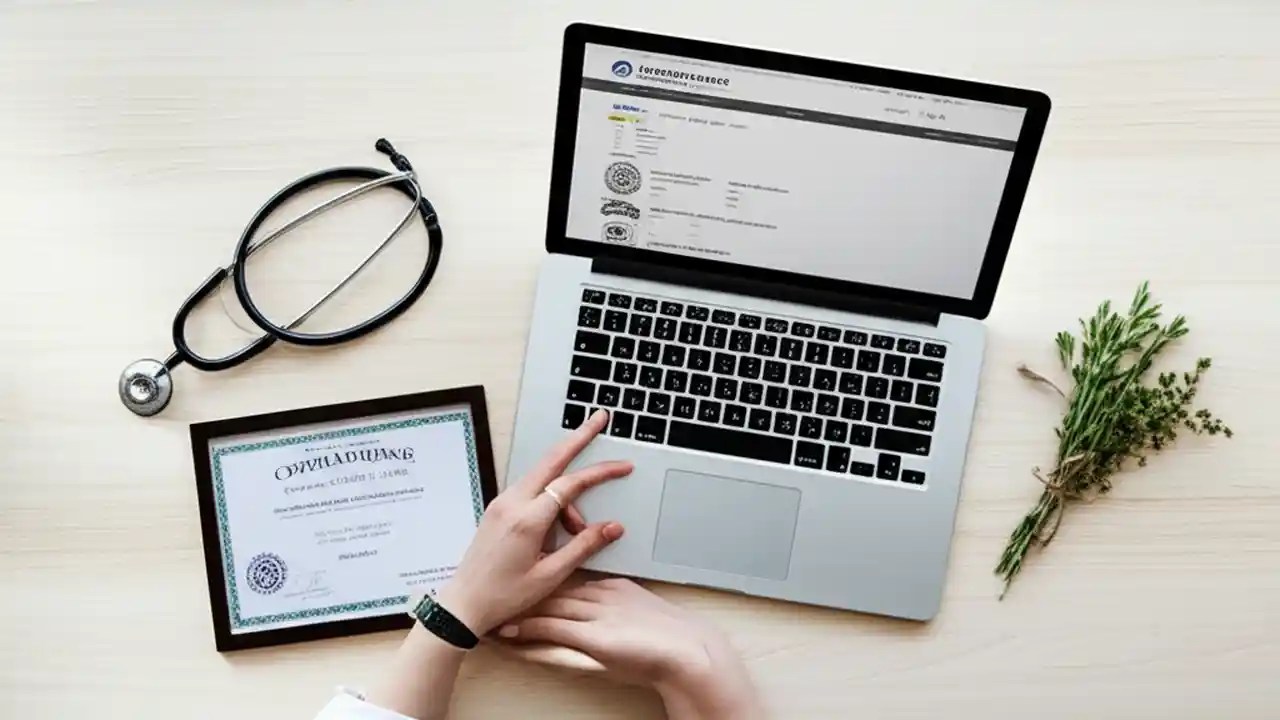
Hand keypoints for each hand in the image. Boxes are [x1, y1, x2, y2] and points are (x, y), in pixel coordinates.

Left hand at [436, 410, 629, 634]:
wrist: (463, 604)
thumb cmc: (505, 595)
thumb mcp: (551, 575)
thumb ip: (584, 546)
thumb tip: (613, 526)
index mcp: (527, 520)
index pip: (570, 485)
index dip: (600, 472)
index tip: (623, 467)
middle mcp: (511, 503)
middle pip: (552, 459)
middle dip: (578, 437)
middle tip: (599, 418)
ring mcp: (502, 502)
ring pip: (543, 478)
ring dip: (566, 490)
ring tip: (576, 529)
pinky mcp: (498, 508)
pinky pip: (531, 491)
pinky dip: (550, 498)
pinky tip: (557, 525)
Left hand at [496, 577, 764, 718]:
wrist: (687, 652)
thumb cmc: (665, 637)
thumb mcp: (635, 609)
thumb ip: (613, 596)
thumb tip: (594, 593)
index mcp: (609, 587)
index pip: (568, 568)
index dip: (541, 568)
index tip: (518, 571)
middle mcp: (598, 598)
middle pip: (552, 585)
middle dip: (523, 587)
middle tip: (496, 590)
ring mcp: (594, 617)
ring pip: (547, 607)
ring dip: (517, 610)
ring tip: (493, 613)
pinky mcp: (592, 639)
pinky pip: (551, 632)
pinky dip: (525, 631)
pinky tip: (507, 634)